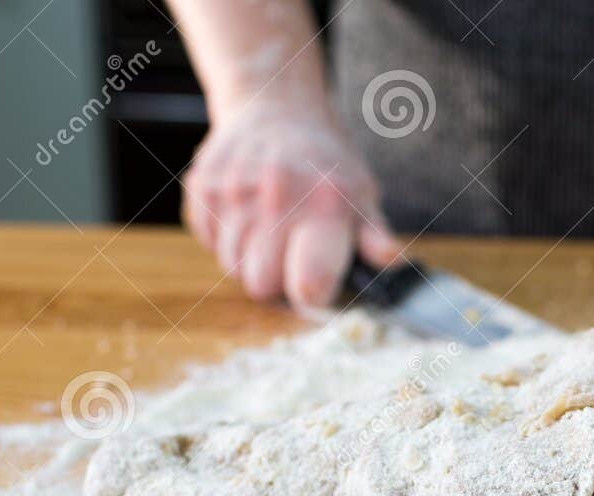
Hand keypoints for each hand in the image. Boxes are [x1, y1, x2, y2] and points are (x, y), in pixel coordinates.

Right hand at [183, 102, 401, 310]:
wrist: (274, 102)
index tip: (317, 284)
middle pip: (262, 285)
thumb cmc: (326, 161)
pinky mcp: (202, 187)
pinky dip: (225, 237)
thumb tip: (392, 261)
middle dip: (277, 280)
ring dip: (249, 260)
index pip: (307, 285)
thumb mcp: (362, 193)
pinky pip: (209, 242)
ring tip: (269, 230)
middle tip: (290, 253)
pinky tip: (245, 213)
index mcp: (323, 204)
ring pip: (231, 267)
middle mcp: (275, 197)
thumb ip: (374, 236)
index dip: (312, 296)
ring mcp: (233, 191)